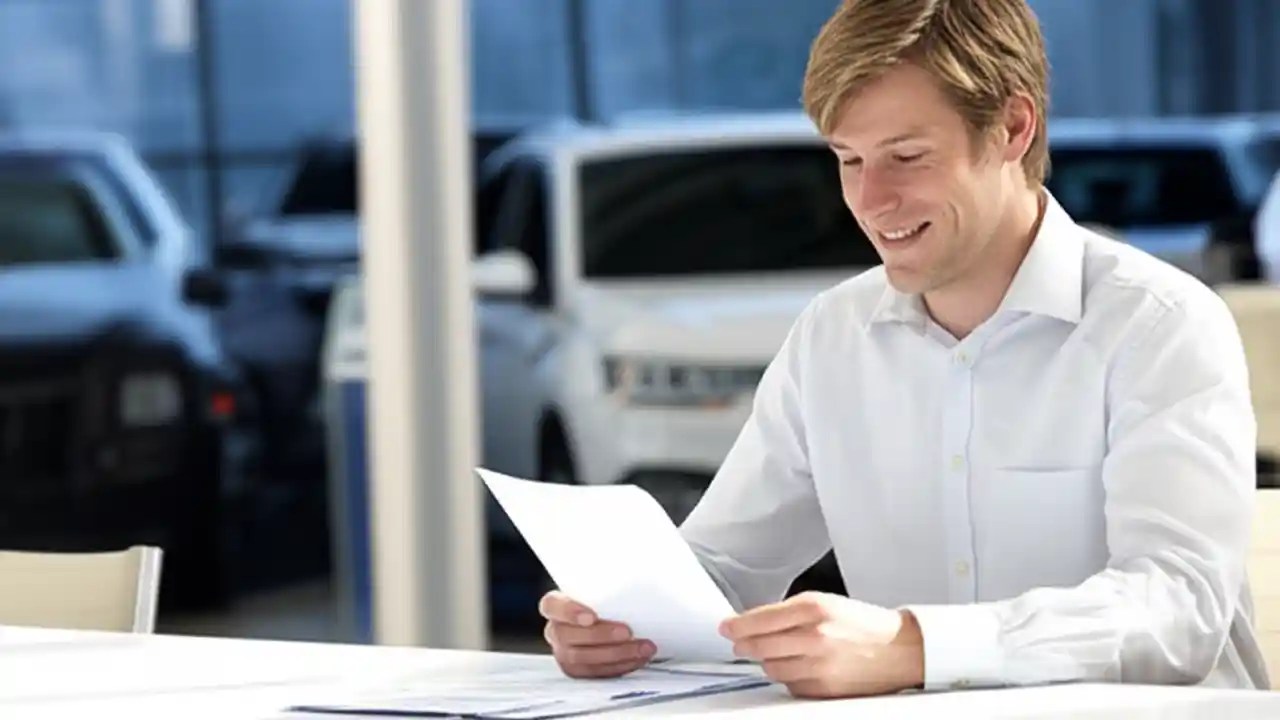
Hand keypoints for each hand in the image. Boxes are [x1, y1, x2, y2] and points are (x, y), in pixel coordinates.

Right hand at [539, 590, 656, 677]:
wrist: (608, 617)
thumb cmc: (604, 599)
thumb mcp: (602, 586)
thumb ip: (608, 583)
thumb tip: (632, 569)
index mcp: (555, 604)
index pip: (552, 605)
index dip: (569, 612)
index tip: (591, 616)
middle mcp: (555, 630)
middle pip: (568, 636)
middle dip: (601, 636)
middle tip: (627, 631)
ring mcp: (564, 653)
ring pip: (582, 658)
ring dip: (616, 653)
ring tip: (642, 647)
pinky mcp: (578, 671)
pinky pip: (596, 672)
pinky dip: (620, 666)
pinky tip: (638, 658)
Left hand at [719, 591, 923, 697]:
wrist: (900, 650)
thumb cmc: (863, 624)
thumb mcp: (825, 602)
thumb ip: (788, 612)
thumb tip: (752, 623)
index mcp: (813, 608)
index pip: (759, 619)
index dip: (736, 625)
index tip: (725, 627)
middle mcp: (814, 637)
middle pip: (759, 646)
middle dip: (745, 645)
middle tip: (740, 643)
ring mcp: (818, 666)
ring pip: (771, 668)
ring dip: (767, 661)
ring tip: (779, 652)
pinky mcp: (824, 689)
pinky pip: (789, 685)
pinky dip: (788, 677)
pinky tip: (799, 666)